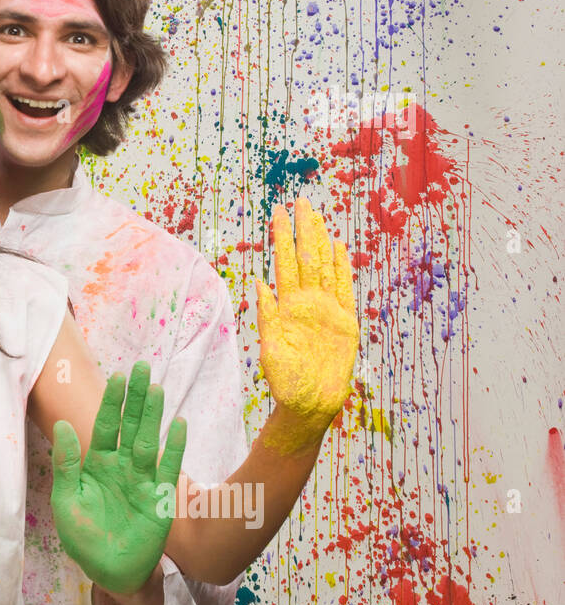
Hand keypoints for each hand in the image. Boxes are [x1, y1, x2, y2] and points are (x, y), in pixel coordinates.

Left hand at [50, 362, 185, 595]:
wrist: (109, 573)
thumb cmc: (83, 538)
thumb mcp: (66, 501)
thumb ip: (66, 464)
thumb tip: (62, 425)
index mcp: (97, 464)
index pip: (105, 426)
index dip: (112, 403)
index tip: (118, 377)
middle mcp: (122, 466)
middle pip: (130, 426)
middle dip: (136, 398)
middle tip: (142, 368)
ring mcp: (143, 480)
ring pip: (149, 440)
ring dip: (154, 416)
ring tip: (157, 389)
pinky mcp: (160, 498)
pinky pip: (168, 469)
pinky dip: (174, 448)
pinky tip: (179, 425)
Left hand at [256, 197, 358, 424]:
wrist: (311, 404)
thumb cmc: (286, 382)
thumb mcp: (271, 350)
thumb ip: (268, 317)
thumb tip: (259, 285)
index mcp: (287, 308)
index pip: (285, 264)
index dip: (283, 238)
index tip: (277, 213)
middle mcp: (307, 303)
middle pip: (306, 258)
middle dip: (302, 230)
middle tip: (298, 201)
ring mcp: (327, 310)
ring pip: (324, 267)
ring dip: (320, 241)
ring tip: (316, 215)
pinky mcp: (345, 322)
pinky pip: (344, 288)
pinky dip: (342, 268)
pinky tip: (340, 247)